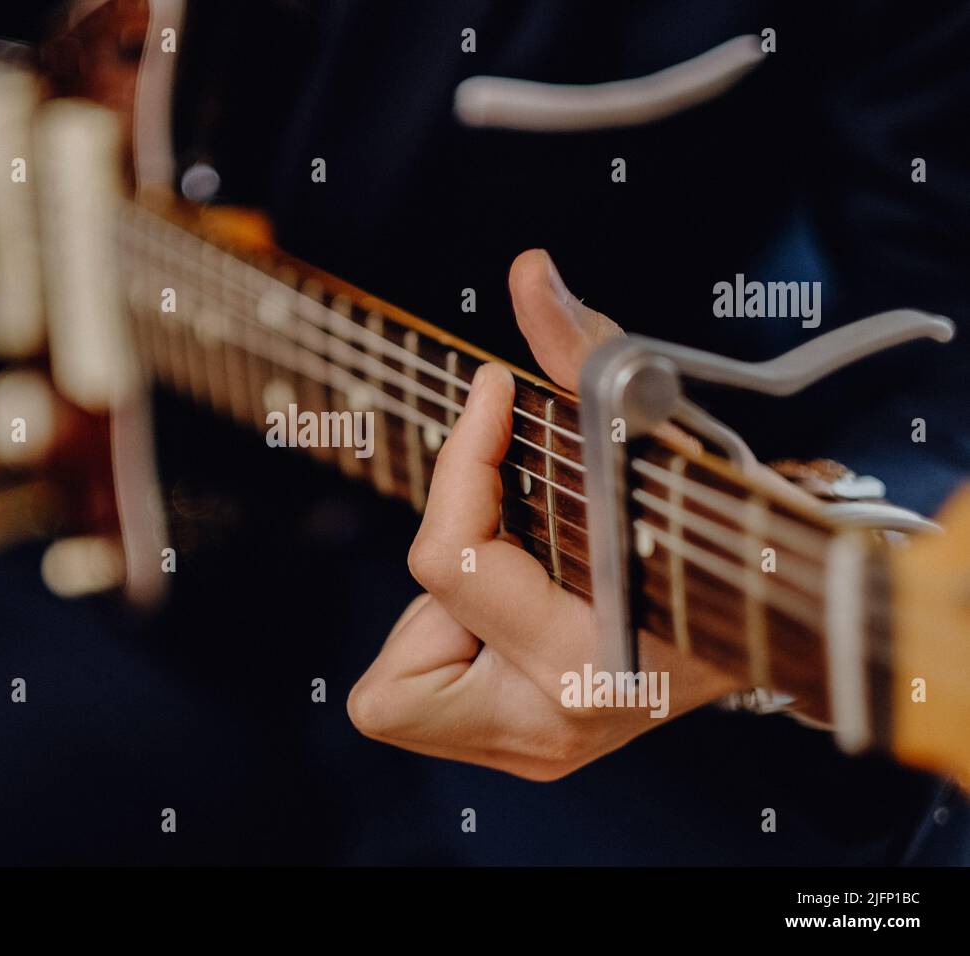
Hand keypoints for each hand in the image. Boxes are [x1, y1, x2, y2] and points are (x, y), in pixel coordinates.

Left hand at [347, 250, 739, 780]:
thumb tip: (529, 271)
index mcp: (593, 666)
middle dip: (441, 595)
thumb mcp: (658, 435)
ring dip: (443, 624)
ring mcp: (542, 752)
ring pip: (394, 696)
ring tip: (533, 583)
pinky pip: (418, 703)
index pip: (447, 560)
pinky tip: (522, 617)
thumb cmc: (720, 521)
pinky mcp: (527, 753)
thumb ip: (589, 353)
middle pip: (391, 679)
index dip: (459, 460)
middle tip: (517, 550)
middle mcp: (560, 730)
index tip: (490, 393)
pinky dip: (449, 649)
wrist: (785, 613)